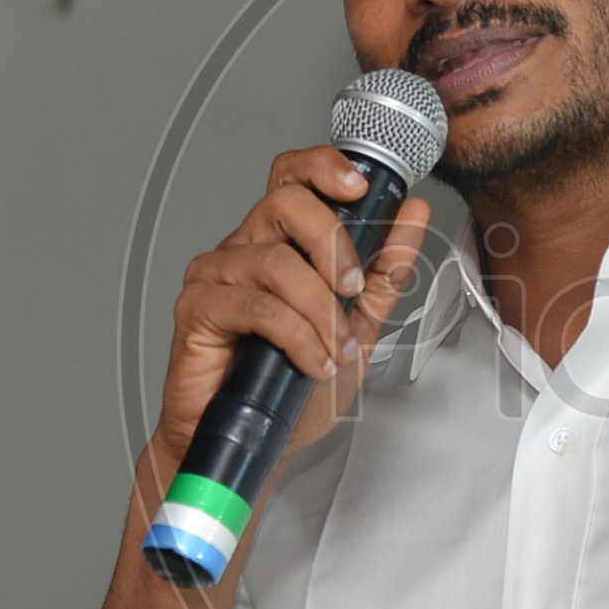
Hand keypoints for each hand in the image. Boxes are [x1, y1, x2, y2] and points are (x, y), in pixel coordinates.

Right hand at [152, 145, 429, 468]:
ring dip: (320, 310)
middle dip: (333, 244)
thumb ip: (386, 271)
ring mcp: (216, 274)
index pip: (294, 176)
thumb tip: (413, 214)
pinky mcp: (196, 308)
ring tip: (335, 348)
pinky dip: (295, 336)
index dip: (323, 167)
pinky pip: (254, 306)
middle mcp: (245, 246)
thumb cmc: (296, 383)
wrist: (258, 441)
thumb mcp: (360, 325)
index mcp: (282, 240)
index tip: (361, 187)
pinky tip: (312, 362)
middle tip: (352, 291)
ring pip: (275, 262)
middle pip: (285, 202)